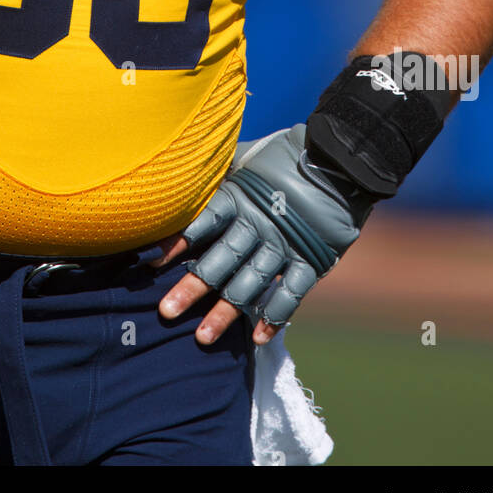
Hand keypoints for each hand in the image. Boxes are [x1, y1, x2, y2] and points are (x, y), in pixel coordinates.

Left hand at [156, 123, 375, 346]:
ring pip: (250, 283)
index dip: (178, 243)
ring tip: (202, 338)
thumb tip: (185, 172)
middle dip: (192, 288)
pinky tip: (257, 337)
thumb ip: (220, 172)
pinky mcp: (313, 259)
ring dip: (225, 312)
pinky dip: (275, 316)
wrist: (341, 159)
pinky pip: (291, 293)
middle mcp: (258, 224)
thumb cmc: (287, 154)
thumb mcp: (248, 156)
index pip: (203, 222)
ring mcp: (285, 244)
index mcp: (240, 196)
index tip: (151, 264)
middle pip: (220, 260)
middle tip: (165, 313)